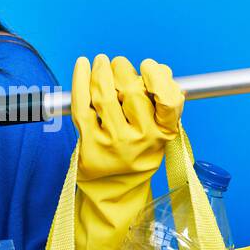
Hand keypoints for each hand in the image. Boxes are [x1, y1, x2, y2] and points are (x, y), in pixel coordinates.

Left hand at [71, 54, 184, 249]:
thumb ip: (163, 101)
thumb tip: (159, 69)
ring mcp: (113, 143)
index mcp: (164, 133)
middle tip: (117, 64)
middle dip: (123, 70)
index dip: (158, 78)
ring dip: (102, 71)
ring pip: (105, 96)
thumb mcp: (159, 130)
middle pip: (132, 92)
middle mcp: (141, 140)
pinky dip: (80, 80)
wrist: (114, 187)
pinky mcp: (89, 143)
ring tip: (101, 62)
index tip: (148, 66)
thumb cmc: (137, 149)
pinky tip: (82, 65)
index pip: (169, 102)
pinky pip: (82, 105)